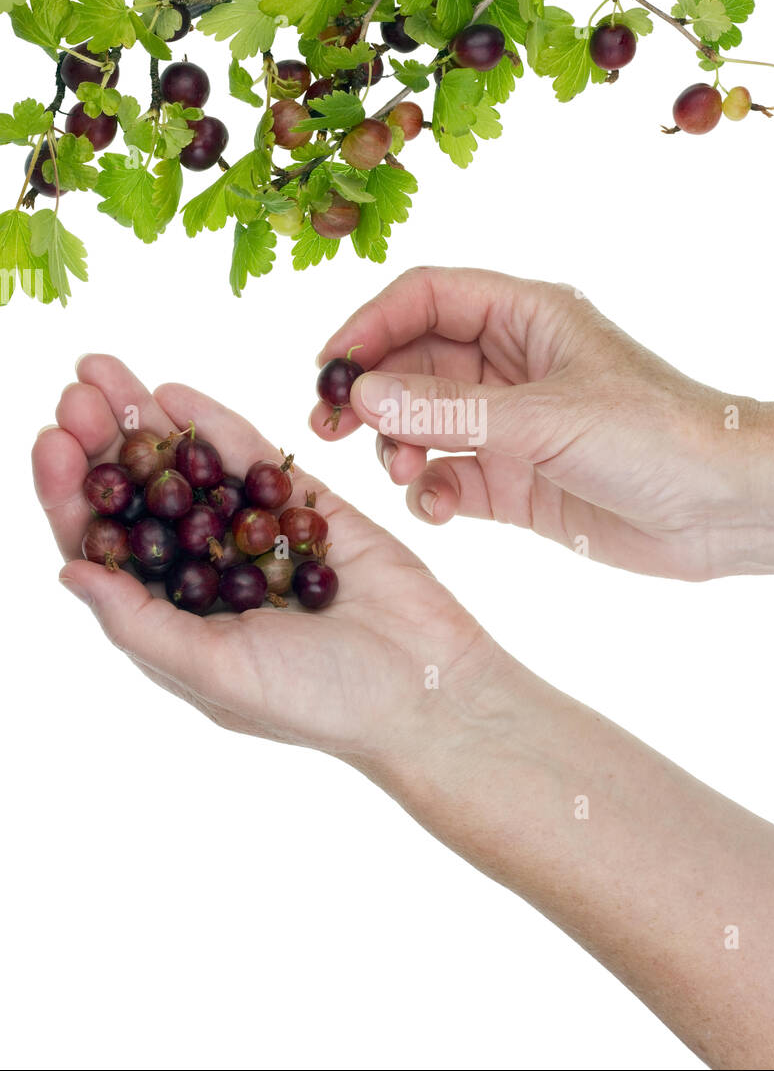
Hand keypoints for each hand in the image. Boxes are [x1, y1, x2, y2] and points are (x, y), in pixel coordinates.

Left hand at [32, 355, 498, 759]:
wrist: (425, 684)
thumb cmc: (317, 701)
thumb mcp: (214, 671)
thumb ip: (140, 623)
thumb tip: (67, 571)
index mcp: (172, 619)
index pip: (105, 548)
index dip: (71, 495)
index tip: (51, 441)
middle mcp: (206, 572)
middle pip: (139, 496)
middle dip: (103, 442)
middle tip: (75, 389)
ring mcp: (254, 535)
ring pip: (188, 467)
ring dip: (146, 419)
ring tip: (104, 369)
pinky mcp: (306, 507)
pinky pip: (253, 458)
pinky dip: (215, 425)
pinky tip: (176, 392)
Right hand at [312, 267, 773, 579]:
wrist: (724, 507)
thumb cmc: (657, 434)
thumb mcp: (546, 417)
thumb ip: (449, 411)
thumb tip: (362, 398)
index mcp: (525, 315)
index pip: (425, 297)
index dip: (370, 325)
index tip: (329, 367)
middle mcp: (510, 364)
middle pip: (412, 361)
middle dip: (370, 392)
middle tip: (330, 427)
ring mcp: (509, 424)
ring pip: (421, 422)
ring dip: (396, 445)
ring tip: (397, 470)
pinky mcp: (513, 480)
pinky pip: (446, 476)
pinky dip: (429, 490)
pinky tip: (437, 506)